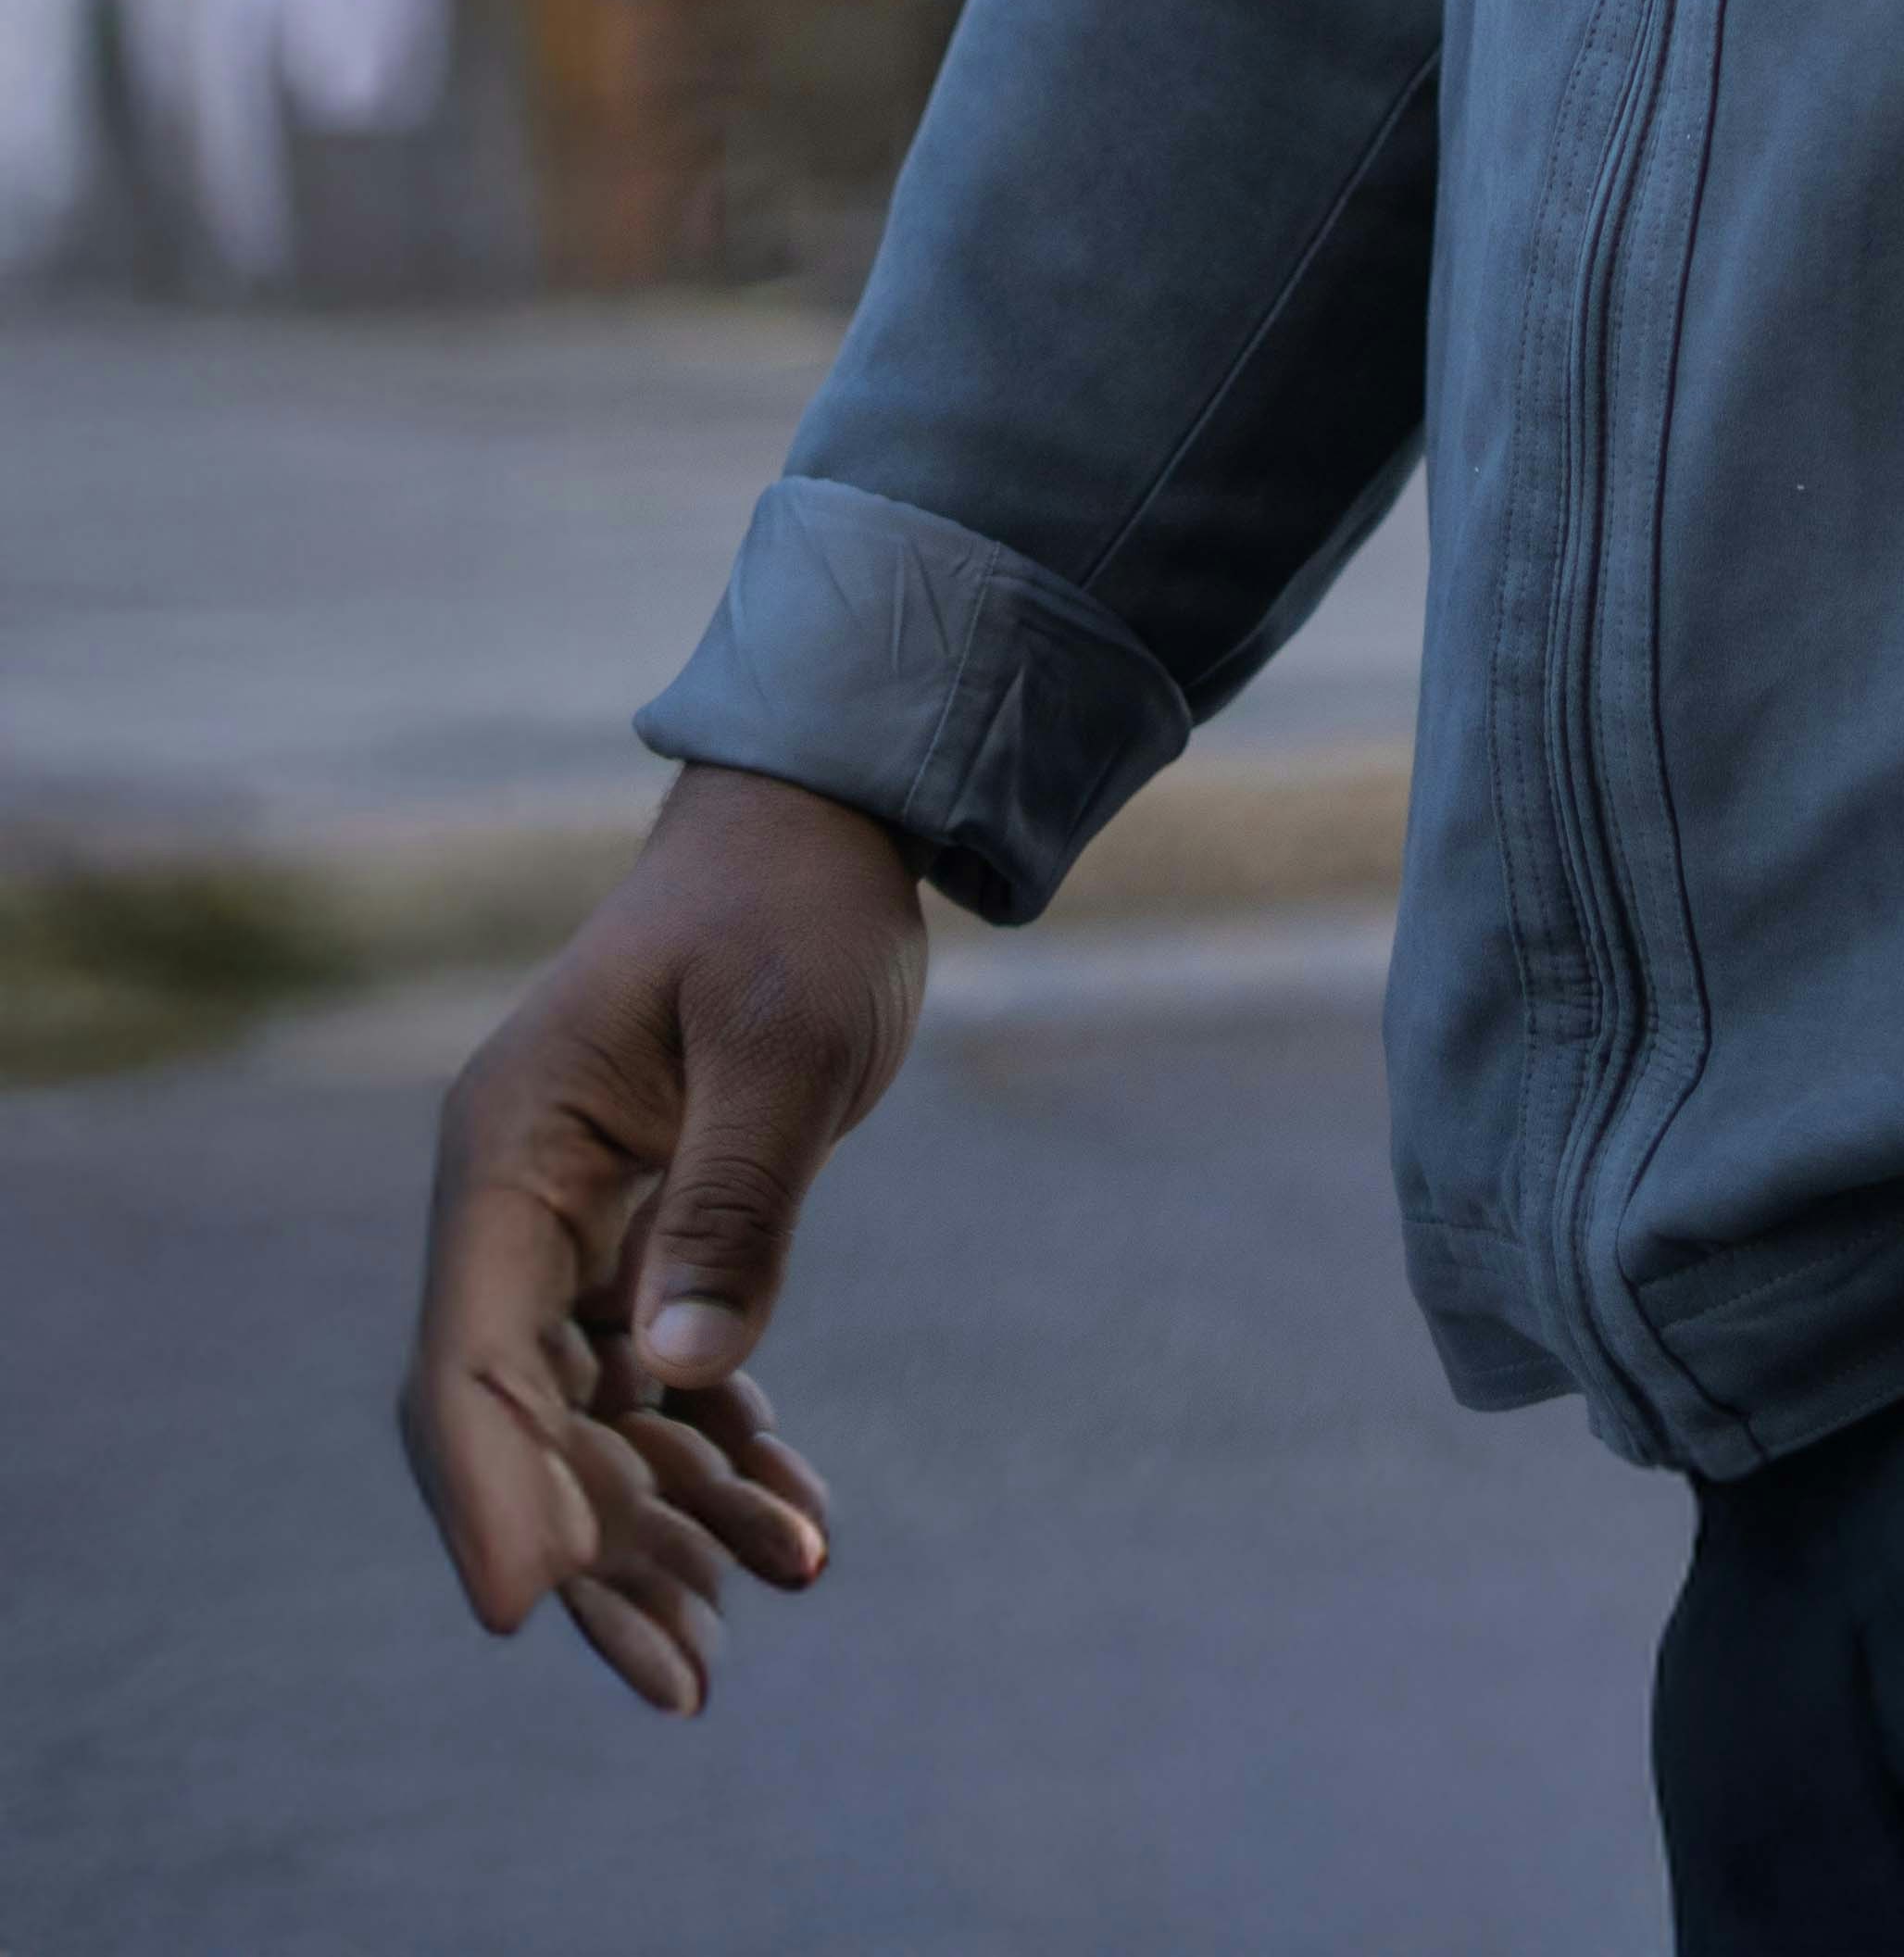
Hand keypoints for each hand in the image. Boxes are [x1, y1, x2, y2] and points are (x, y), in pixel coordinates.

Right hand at [399, 761, 925, 1713]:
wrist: (827, 830)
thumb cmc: (791, 909)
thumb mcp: (780, 1042)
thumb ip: (734, 1201)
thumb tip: (681, 1374)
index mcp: (508, 1153)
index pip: (469, 1357)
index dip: (488, 1493)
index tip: (522, 1612)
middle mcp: (517, 1208)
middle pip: (526, 1423)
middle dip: (599, 1554)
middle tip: (690, 1680)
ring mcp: (574, 1232)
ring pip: (598, 1422)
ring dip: (676, 1521)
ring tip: (787, 1589)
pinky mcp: (644, 1241)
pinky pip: (663, 1381)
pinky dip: (723, 1456)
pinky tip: (797, 1525)